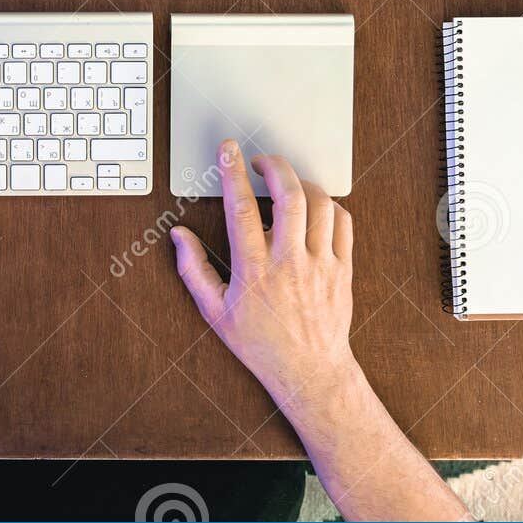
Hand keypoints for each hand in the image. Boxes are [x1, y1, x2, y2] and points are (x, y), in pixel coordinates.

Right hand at [170, 141, 359, 422]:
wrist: (309, 371)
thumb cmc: (260, 344)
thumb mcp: (215, 312)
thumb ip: (194, 270)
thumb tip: (179, 237)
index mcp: (254, 271)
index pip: (242, 209)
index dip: (233, 172)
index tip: (229, 150)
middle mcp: (290, 263)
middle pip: (289, 196)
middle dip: (274, 166)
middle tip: (262, 161)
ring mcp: (320, 265)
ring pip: (319, 204)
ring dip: (301, 183)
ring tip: (286, 184)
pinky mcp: (343, 269)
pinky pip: (342, 222)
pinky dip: (328, 205)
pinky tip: (313, 208)